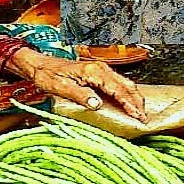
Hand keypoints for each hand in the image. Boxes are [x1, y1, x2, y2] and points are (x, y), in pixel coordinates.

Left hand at [14, 50, 146, 120]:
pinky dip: (126, 94)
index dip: (129, 103)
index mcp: (93, 71)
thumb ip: (80, 95)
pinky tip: (128, 103)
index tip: (137, 116)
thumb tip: (97, 104)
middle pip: (126, 85)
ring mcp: (100, 70)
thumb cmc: (48, 75)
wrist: (39, 65)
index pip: (117, 89)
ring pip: (124, 83)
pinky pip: (117, 83)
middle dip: (137, 101)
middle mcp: (100, 68)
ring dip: (134, 98)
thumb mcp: (60, 87)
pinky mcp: (98, 73)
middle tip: (143, 118)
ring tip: (139, 113)